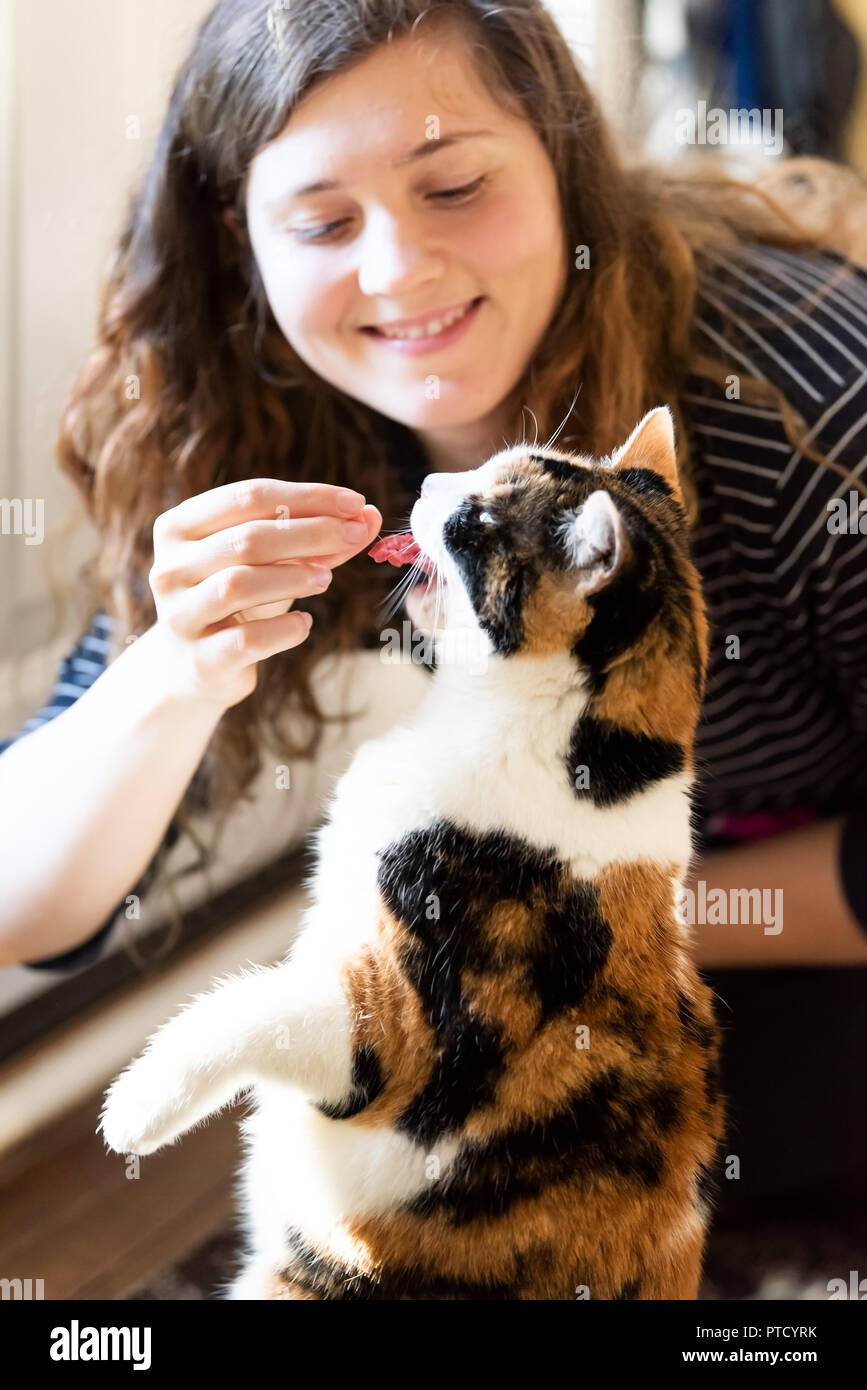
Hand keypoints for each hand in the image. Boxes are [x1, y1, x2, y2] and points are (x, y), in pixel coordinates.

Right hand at [146, 478, 380, 710]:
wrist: (194, 666)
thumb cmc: (235, 601)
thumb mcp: (269, 562)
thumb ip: (316, 538)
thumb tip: (369, 515)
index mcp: (179, 526)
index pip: (249, 496)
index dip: (307, 496)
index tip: (355, 502)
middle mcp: (169, 567)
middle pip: (246, 538)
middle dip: (310, 532)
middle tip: (355, 533)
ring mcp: (179, 615)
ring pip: (239, 585)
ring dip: (293, 577)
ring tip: (327, 578)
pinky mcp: (199, 659)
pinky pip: (248, 639)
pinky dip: (286, 629)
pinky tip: (305, 624)